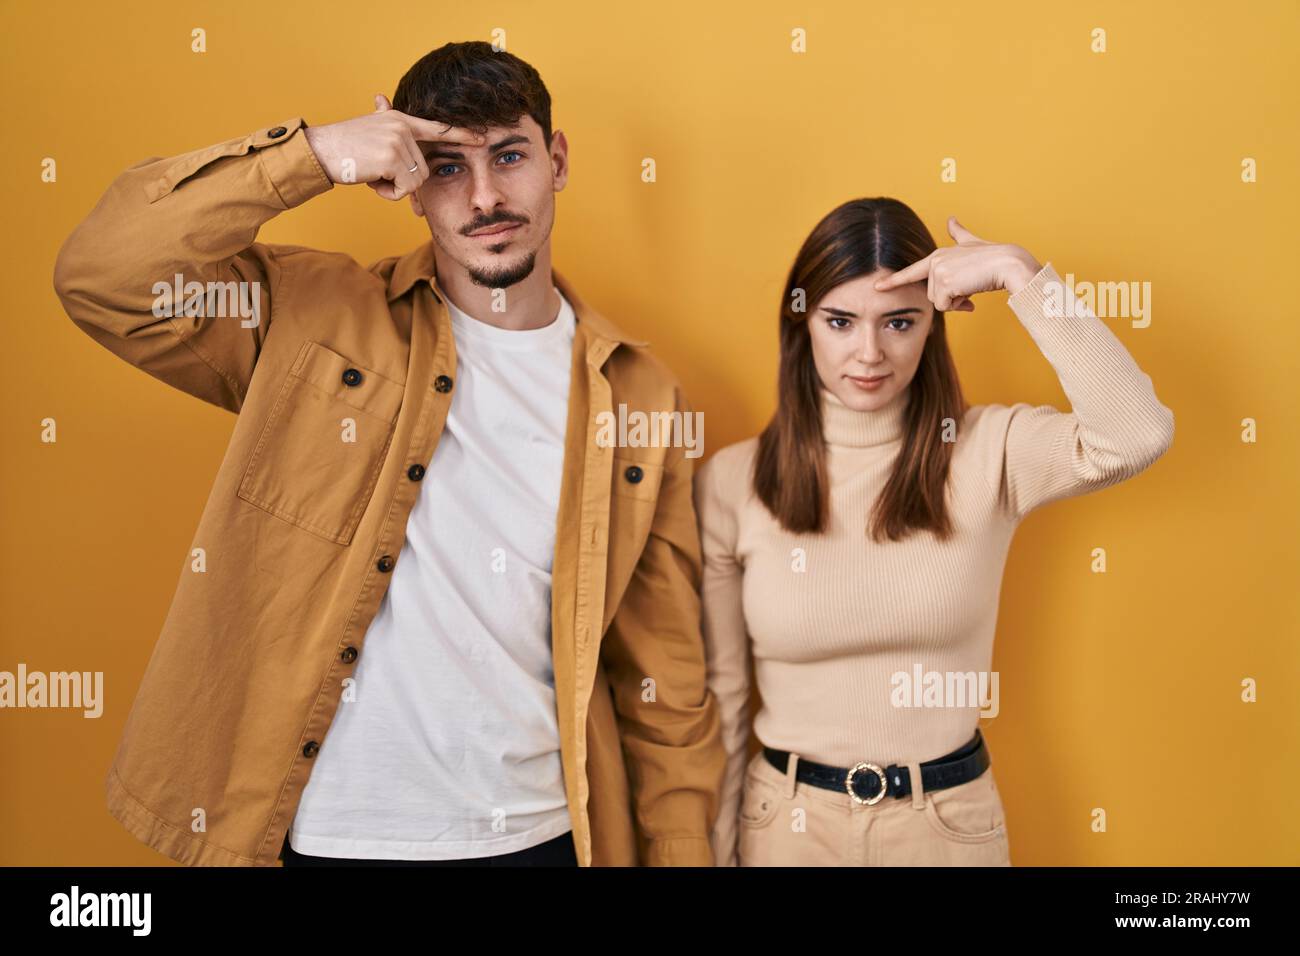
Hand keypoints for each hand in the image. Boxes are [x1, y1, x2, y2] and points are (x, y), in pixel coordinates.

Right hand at [303, 94, 485, 200]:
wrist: (319, 150)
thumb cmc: (343, 146)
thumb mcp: (368, 130)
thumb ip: (385, 127)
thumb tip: (384, 108)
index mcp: (399, 119)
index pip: (436, 128)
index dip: (460, 135)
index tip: (481, 138)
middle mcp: (401, 127)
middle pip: (424, 170)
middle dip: (403, 181)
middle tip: (377, 174)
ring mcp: (397, 141)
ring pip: (415, 182)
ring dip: (394, 188)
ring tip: (371, 174)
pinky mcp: (391, 158)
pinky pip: (403, 190)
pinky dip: (387, 194)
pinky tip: (370, 180)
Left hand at [873, 216, 1040, 310]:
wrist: (1009, 263)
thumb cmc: (994, 257)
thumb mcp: (972, 243)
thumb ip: (959, 234)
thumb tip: (951, 219)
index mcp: (938, 255)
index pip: (912, 271)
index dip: (894, 281)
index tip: (877, 287)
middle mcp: (935, 261)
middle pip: (931, 295)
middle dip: (950, 298)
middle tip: (968, 288)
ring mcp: (939, 271)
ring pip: (938, 302)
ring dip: (956, 301)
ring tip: (972, 287)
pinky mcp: (944, 282)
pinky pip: (945, 306)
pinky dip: (959, 305)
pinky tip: (972, 292)